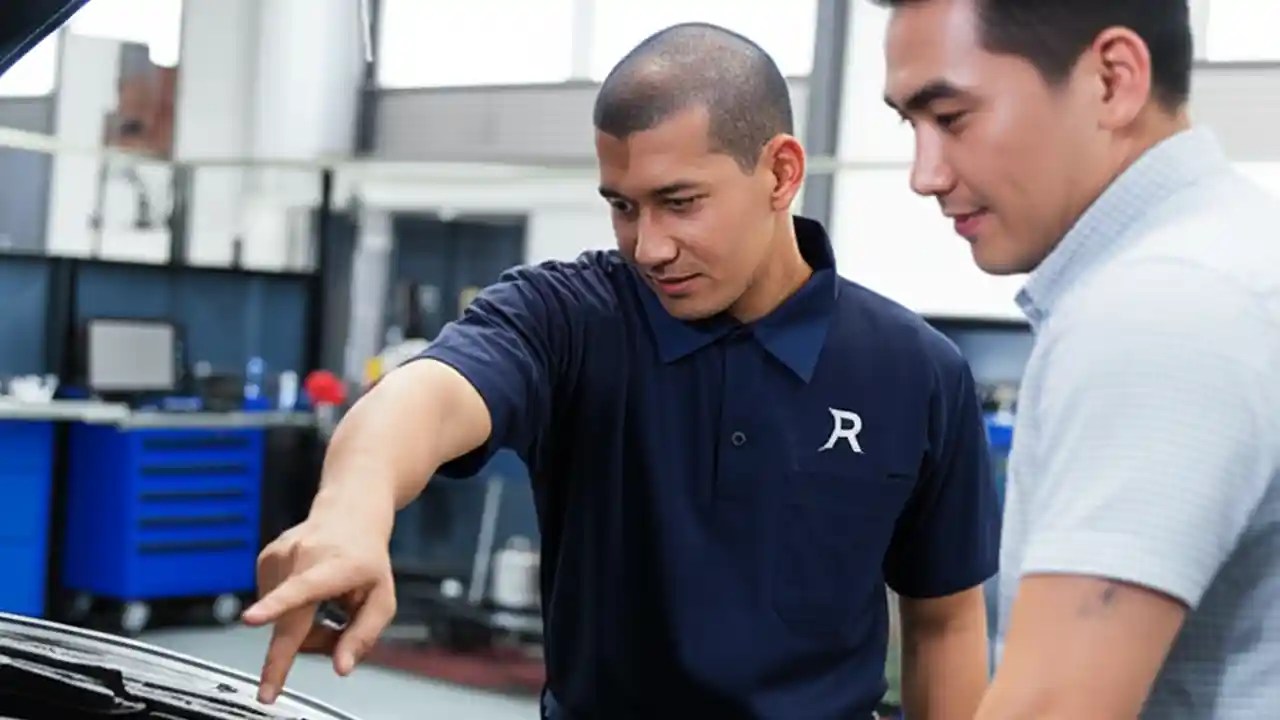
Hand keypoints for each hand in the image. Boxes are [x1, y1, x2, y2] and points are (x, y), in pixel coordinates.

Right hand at [241, 505, 396, 703]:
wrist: (349, 514)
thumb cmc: (367, 559)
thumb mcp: (382, 600)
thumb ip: (363, 636)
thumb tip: (341, 669)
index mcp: (333, 567)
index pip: (302, 590)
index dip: (275, 607)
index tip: (251, 619)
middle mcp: (301, 556)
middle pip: (286, 622)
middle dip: (295, 654)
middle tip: (329, 645)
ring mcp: (278, 555)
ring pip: (279, 621)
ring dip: (302, 629)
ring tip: (326, 608)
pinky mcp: (263, 560)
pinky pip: (271, 608)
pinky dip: (289, 614)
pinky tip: (308, 598)